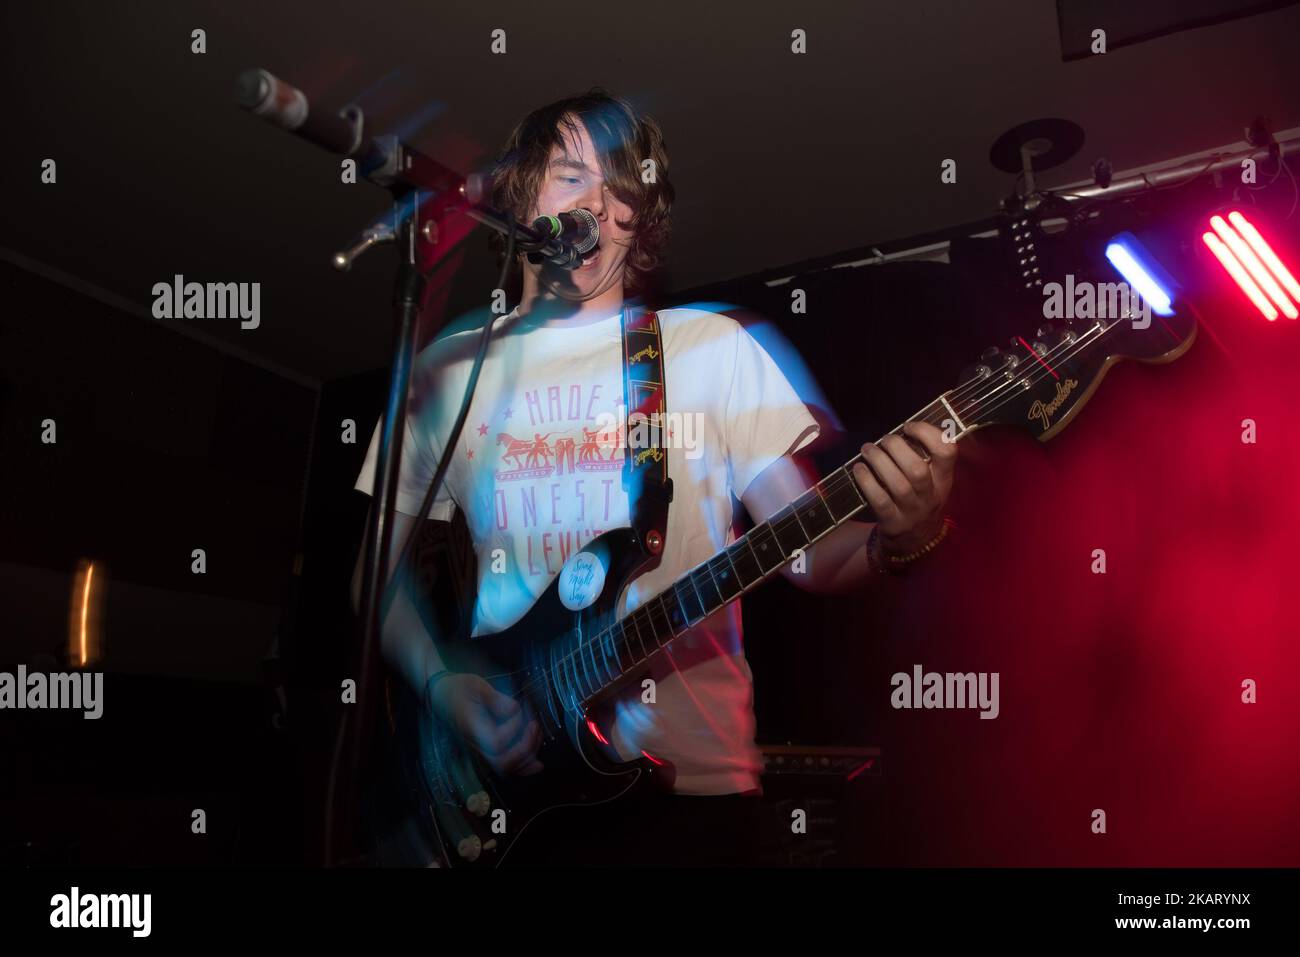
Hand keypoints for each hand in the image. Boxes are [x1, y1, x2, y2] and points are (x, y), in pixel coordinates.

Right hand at [427, 672, 543, 775]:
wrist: (442, 695)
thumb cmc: (459, 688)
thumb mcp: (476, 685)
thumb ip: (495, 699)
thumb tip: (514, 709)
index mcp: (472, 728)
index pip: (496, 742)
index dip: (513, 729)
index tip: (517, 709)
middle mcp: (476, 744)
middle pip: (503, 762)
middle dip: (525, 748)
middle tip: (534, 726)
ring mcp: (482, 749)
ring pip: (506, 767)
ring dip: (528, 756)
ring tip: (537, 734)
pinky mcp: (488, 749)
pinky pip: (506, 765)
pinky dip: (524, 767)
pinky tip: (536, 764)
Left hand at [852, 421, 956, 553]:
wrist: (916, 542)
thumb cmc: (921, 500)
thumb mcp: (933, 481)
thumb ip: (924, 457)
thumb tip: (901, 430)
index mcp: (944, 480)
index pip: (947, 452)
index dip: (928, 433)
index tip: (909, 426)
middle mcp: (931, 496)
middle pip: (917, 469)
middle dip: (896, 447)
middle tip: (884, 440)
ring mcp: (912, 511)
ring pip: (898, 484)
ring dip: (879, 461)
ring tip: (867, 449)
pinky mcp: (893, 523)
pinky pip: (880, 500)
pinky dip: (867, 481)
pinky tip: (859, 469)